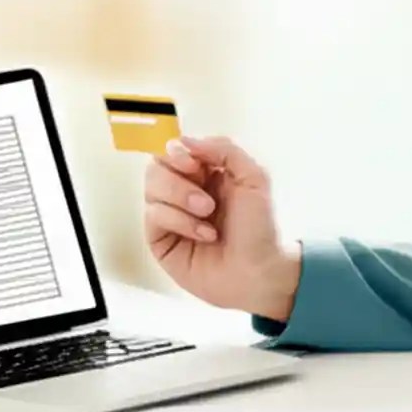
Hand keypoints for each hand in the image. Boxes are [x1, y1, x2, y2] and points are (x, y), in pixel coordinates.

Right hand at [142, 135, 300, 321]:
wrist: (259, 271)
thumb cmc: (260, 229)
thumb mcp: (254, 177)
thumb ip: (224, 149)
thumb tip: (184, 140)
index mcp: (206, 172)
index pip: (175, 148)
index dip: (178, 151)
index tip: (195, 164)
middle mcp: (184, 190)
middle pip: (156, 165)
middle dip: (180, 180)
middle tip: (206, 200)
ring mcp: (170, 214)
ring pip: (151, 188)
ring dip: (182, 199)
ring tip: (208, 216)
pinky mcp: (160, 239)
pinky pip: (154, 215)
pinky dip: (180, 221)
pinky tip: (205, 234)